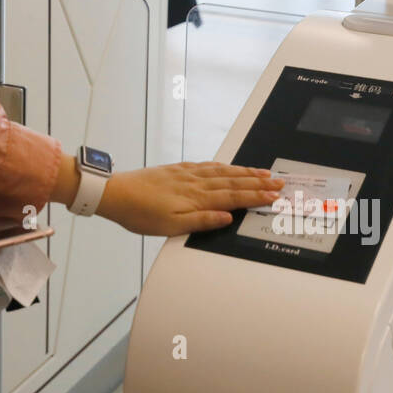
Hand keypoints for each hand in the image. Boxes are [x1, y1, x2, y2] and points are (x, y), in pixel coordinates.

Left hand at [94, 163, 284, 236]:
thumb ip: (201, 221)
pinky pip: (207, 165)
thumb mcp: (171, 226)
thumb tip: (227, 217)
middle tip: (278, 181)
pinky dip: (223, 166)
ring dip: (244, 172)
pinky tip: (228, 166)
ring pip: (222, 171)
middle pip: (233, 182)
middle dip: (258, 182)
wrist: (114, 193)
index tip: (275, 195)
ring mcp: (186, 174)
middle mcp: (194, 183)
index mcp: (196, 198)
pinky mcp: (177, 170)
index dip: (256, 196)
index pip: (233, 197)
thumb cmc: (139, 213)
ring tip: (262, 172)